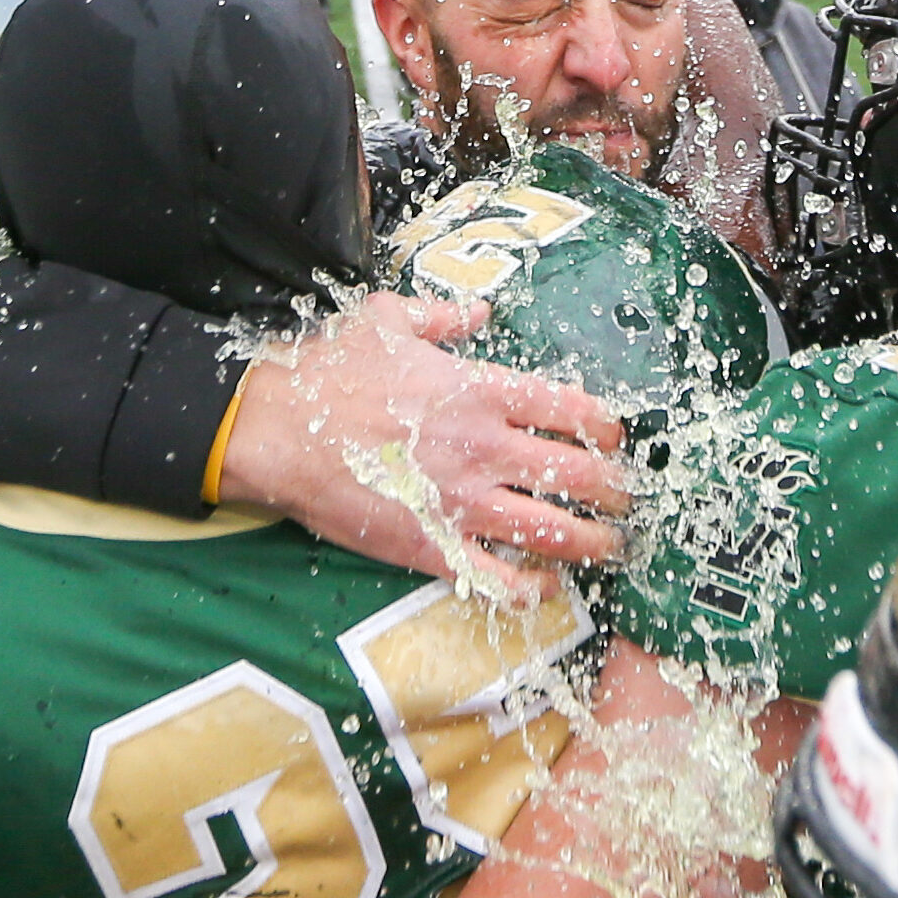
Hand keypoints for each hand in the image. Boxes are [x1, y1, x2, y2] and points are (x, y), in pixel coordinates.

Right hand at [222, 294, 627, 601]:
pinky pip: (497, 577)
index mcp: (480, 390)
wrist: (274, 430)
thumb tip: (476, 310)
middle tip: (624, 499)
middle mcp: (483, 448)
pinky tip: (543, 586)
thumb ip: (441, 317)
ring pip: (553, 532)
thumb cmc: (325, 371)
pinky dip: (530, 587)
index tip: (612, 439)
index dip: (606, 428)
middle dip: (614, 492)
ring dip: (591, 543)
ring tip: (607, 547)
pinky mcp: (430, 546)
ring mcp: (460, 502)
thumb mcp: (385, 320)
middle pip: (578, 475)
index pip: (572, 411)